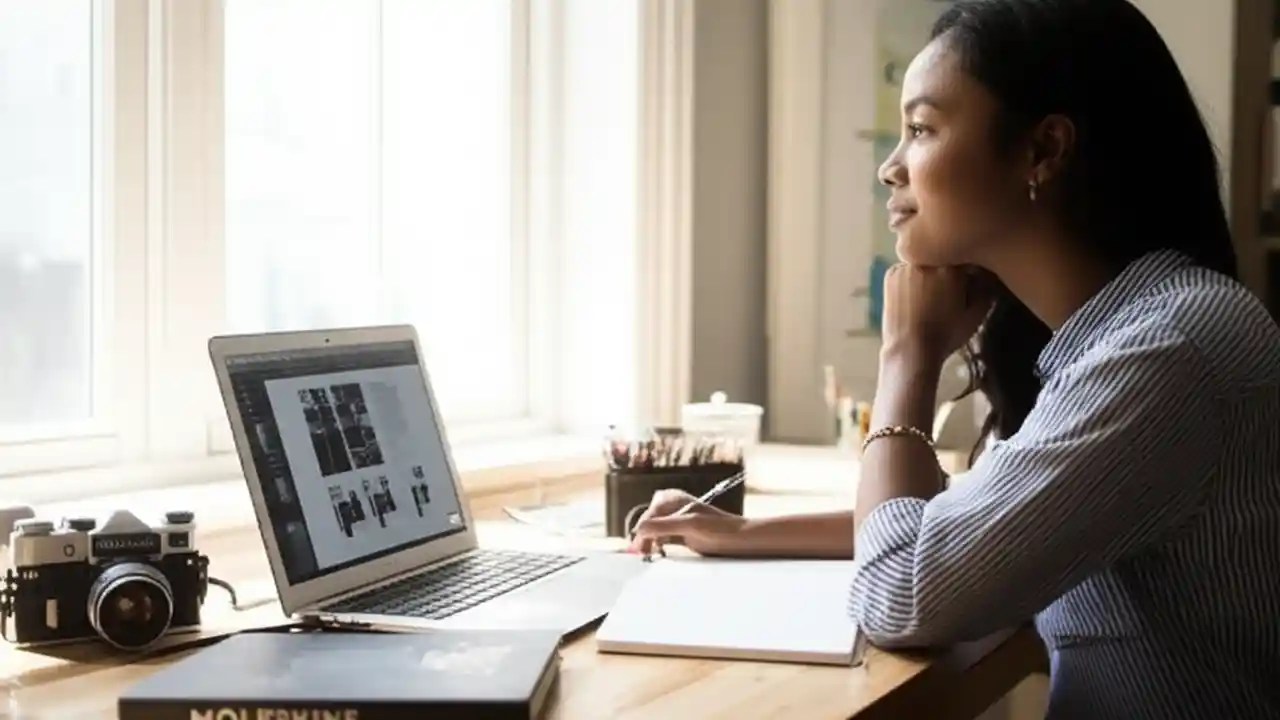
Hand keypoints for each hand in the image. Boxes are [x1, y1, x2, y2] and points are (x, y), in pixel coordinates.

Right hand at [626, 489, 747, 556]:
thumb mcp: (689, 526)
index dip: (640, 532)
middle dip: (643, 536)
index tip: (636, 550)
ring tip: (647, 555)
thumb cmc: (719, 530)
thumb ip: (663, 526)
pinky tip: (657, 552)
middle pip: (649, 522)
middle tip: (641, 554)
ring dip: (649, 541)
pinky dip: (658, 544)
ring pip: (654, 530)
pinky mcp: (683, 532)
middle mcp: (673, 506)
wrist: (741, 540)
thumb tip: (638, 530)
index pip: (648, 516)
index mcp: (673, 498)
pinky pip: (663, 537)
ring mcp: (678, 519)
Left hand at [881, 264, 995, 368]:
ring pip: (923, 261)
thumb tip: (984, 274)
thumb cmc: (947, 335)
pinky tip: (912, 297)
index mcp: (953, 269)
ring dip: (927, 272)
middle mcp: (928, 261)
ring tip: (928, 296)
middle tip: (945, 293)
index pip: (965, 258)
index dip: (967, 272)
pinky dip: (910, 278)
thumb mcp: (976, 315)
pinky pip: (906, 269)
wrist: (910, 349)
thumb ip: (985, 289)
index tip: (966, 285)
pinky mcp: (891, 274)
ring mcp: (907, 265)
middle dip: (946, 270)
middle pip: (942, 257)